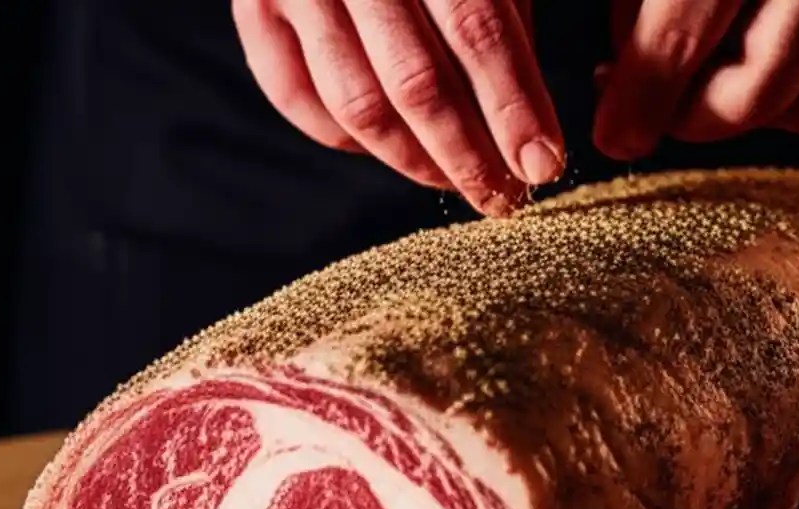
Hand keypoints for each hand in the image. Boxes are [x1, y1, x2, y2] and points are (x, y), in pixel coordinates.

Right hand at [234, 0, 565, 215]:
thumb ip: (502, 6)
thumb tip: (523, 114)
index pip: (479, 30)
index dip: (514, 107)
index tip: (543, 166)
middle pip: (415, 84)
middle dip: (468, 156)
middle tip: (505, 199)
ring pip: (357, 106)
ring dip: (414, 162)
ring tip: (459, 182)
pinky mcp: (255, 3)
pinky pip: (296, 98)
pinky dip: (344, 138)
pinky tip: (388, 150)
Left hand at [593, 0, 798, 158]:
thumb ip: (634, 11)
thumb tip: (618, 95)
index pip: (682, 33)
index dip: (641, 99)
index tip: (614, 134)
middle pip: (763, 87)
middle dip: (695, 119)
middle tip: (652, 112)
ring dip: (744, 108)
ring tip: (696, 77)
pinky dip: (798, 89)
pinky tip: (750, 54)